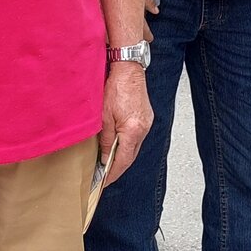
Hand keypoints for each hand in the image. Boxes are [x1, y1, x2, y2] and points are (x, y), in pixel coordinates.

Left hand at [99, 63, 151, 186]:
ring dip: (122, 155)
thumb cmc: (115, 87)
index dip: (112, 173)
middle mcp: (143, 129)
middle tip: (103, 176)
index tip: (103, 182)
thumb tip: (106, 157)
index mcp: (133, 130)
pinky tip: (118, 144)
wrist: (128, 68)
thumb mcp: (104, 116)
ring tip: (108, 162)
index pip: (123, 160)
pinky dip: (127, 143)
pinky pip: (136, 136)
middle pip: (131, 155)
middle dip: (117, 167)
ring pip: (134, 146)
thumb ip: (106, 140)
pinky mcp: (146, 116)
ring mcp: (147, 123)